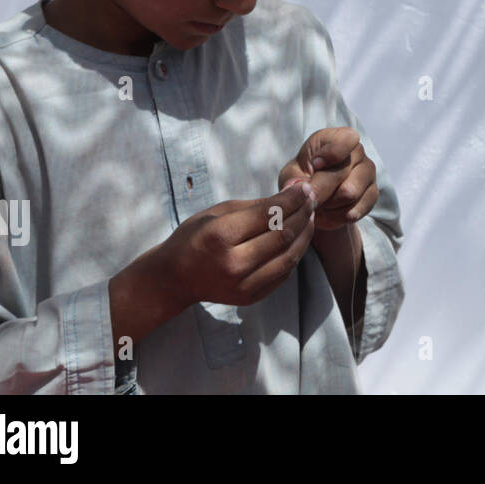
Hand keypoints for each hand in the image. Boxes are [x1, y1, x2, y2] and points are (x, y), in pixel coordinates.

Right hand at [156, 183, 317, 307]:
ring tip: (310, 216)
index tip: (304, 187)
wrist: (172, 279)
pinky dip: (295, 253)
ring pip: (289, 257)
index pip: (269, 215)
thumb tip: (293, 192)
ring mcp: (243, 285)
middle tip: (312, 198)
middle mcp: (234, 264)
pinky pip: (283, 273)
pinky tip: (299, 237)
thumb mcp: (218, 213)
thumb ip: (256, 205)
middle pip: (283, 235)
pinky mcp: (250, 298)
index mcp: (221, 236)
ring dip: (305, 234)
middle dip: (303, 213)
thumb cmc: (193, 238)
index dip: (292, 199)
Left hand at [278, 127, 378, 231]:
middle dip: (320, 191)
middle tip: (308, 198)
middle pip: (341, 174)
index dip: (331, 154)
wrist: (313, 198)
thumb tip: (305, 189)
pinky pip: (356, 210)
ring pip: (350, 194)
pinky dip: (338, 217)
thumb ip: (296, 179)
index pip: (346, 140)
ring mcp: (368, 172)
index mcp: (338, 138)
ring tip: (318, 205)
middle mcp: (358, 152)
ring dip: (329, 205)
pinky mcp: (373, 194)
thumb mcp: (292, 175)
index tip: (315, 165)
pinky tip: (329, 213)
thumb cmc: (301, 178)